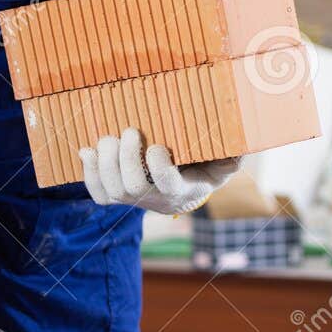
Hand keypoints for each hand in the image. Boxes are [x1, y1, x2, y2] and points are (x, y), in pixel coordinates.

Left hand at [80, 128, 240, 214]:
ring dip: (105, 162)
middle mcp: (156, 200)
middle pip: (132, 188)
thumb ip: (235, 151)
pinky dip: (88, 173)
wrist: (186, 185)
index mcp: (183, 190)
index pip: (167, 186)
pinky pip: (98, 193)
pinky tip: (87, 150)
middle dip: (125, 159)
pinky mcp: (118, 195)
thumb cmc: (207, 163)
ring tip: (109, 137)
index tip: (157, 146)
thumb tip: (244, 138)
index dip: (158, 168)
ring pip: (112, 191)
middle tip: (130, 132)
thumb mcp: (227, 158)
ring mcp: (134, 200)